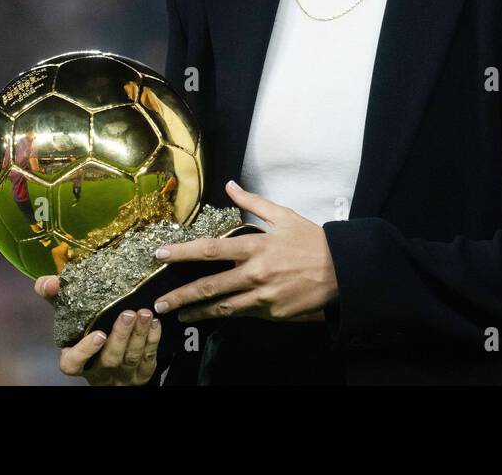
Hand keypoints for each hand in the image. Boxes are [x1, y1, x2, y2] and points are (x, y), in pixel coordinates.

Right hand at [35, 275, 160, 384]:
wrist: (109, 353)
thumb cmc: (83, 328)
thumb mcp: (66, 314)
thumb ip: (53, 296)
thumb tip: (51, 282)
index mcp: (75, 358)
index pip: (73, 364)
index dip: (85, 352)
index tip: (98, 334)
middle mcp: (98, 370)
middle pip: (109, 358)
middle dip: (120, 336)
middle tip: (128, 313)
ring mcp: (120, 373)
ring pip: (131, 357)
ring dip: (139, 334)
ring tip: (145, 313)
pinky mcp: (141, 372)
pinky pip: (148, 358)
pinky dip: (153, 339)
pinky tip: (155, 322)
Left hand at [150, 180, 339, 322]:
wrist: (342, 270)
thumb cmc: (312, 241)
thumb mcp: (284, 215)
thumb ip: (253, 202)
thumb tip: (229, 185)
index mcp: (255, 247)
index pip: (210, 250)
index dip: (183, 253)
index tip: (161, 255)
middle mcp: (255, 274)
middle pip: (209, 287)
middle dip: (180, 296)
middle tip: (159, 304)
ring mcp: (263, 297)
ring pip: (222, 308)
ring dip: (197, 312)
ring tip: (180, 315)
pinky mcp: (272, 313)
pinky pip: (244, 314)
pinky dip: (228, 314)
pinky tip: (214, 315)